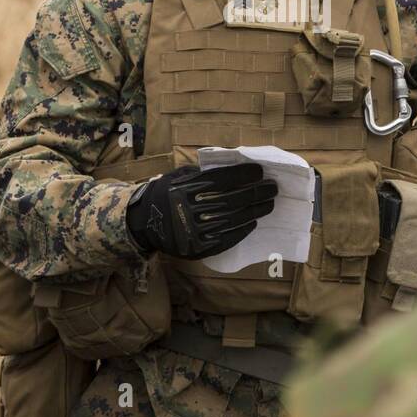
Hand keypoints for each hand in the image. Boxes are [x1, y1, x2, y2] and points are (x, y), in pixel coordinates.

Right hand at [125, 162, 277, 259]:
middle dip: (255, 193)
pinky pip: (225, 239)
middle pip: (231, 200)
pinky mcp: (197, 248)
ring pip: (232, 220)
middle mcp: (189, 209)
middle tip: (272, 188)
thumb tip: (236, 168)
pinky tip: (252, 222)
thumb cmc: (165, 194)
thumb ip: (203, 173)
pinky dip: (241, 231)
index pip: (221, 180)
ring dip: (254, 212)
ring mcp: (193, 231)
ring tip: (268, 204)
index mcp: (185, 188)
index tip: (260, 172)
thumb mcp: (178, 176)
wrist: (144, 223)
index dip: (243, 175)